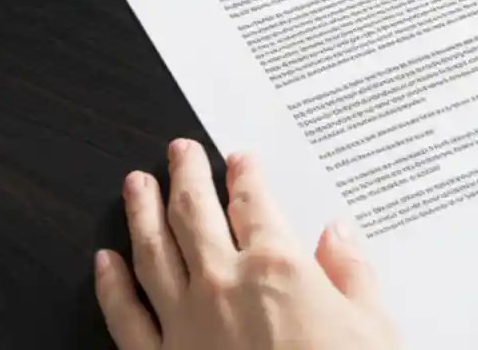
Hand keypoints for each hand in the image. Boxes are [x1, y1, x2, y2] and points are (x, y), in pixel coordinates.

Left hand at [93, 139, 397, 349]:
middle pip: (195, 213)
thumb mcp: (373, 326)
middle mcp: (224, 285)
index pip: (255, 203)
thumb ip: (352, 273)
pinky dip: (111, 284)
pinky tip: (104, 262)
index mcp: (278, 267)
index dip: (245, 174)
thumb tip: (339, 234)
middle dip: (185, 176)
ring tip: (135, 185)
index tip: (239, 160)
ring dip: (141, 212)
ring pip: (152, 252)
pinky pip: (125, 316)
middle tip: (179, 152)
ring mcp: (185, 322)